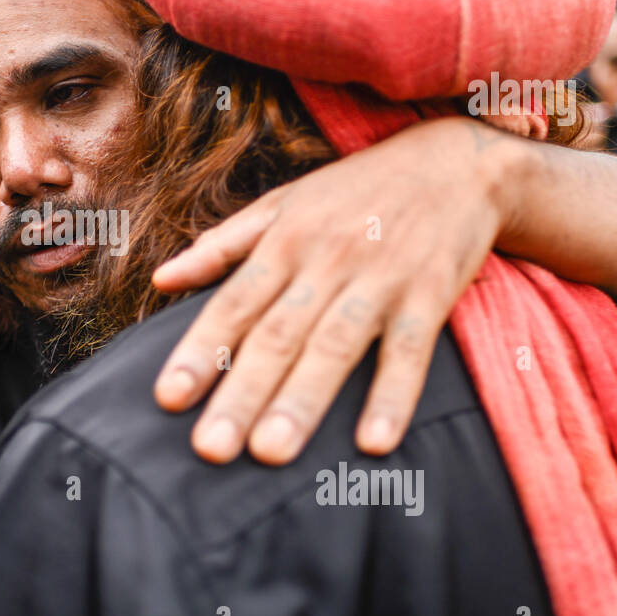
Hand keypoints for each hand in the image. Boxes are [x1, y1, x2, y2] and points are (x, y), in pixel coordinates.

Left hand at [153, 117, 521, 464]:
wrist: (457, 162)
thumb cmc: (356, 191)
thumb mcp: (284, 204)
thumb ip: (222, 246)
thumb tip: (159, 279)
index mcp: (284, 242)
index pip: (232, 304)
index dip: (199, 351)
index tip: (167, 399)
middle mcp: (326, 262)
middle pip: (276, 335)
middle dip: (241, 394)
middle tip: (210, 449)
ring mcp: (380, 280)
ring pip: (333, 346)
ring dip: (302, 401)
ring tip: (271, 453)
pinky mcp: (430, 296)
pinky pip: (409, 352)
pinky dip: (393, 396)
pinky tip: (373, 443)